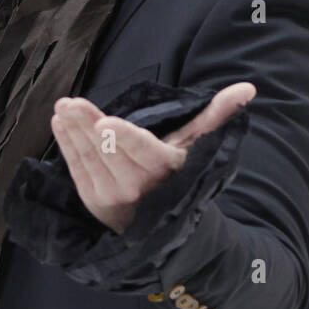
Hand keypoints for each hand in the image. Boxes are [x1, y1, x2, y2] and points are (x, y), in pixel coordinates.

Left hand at [50, 81, 255, 233]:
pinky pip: (76, 169)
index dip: (123, 138)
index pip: (143, 151)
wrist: (160, 221)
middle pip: (109, 151)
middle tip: (71, 103)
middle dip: (88, 126)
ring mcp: (112, 195)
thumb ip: (217, 115)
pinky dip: (66, 146)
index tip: (106, 123)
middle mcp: (137, 185)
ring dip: (73, 132)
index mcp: (162, 168)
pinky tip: (59, 124)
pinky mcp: (93, 198)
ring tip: (63, 108)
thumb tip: (248, 88)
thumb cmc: (179, 172)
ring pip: (89, 158)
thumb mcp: (196, 144)